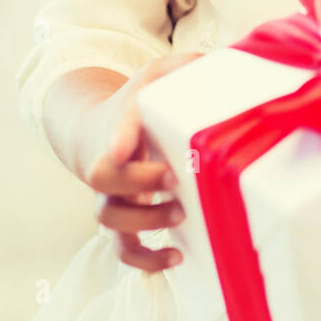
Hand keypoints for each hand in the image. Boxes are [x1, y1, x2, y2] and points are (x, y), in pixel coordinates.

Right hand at [80, 50, 201, 273]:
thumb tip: (224, 59)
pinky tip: (176, 258)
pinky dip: (145, 260)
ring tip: (180, 216)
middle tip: (174, 177)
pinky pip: (122, 250)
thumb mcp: (156, 75)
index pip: (117, 126)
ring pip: (109, 218)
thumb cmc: (136, 103)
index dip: (119, 137)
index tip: (122, 147)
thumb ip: (186, 66)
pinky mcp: (121, 222)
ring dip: (144, 222)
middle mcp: (109, 162)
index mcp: (121, 122)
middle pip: (103, 178)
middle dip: (137, 182)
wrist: (97, 130)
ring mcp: (111, 196)